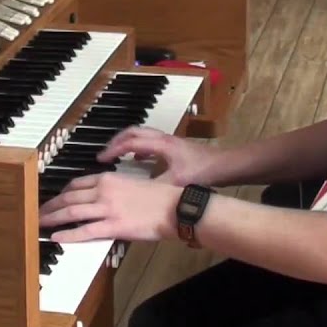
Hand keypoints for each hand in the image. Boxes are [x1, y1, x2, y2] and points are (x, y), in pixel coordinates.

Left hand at [39, 172, 182, 243]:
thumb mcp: (132, 184)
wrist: (174, 206)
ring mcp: (107, 208)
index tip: (54, 199)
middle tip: (39, 212)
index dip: (61, 193)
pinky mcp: (113, 226)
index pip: (76, 184)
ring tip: (40, 224)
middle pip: (69, 197)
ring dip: (53, 218)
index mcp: (108, 178)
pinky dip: (68, 234)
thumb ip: (114, 189)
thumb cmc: (159, 196)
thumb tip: (102, 198)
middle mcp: (103, 190)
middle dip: (51, 205)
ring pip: (72, 212)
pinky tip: (57, 236)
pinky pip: (85, 231)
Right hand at [98, 125, 221, 186]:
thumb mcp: (175, 183)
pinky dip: (139, 148)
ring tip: (116, 155)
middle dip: (116, 141)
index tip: (100, 159)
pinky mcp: (174, 146)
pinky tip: (138, 160)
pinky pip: (150, 141)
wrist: (226, 165)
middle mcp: (163, 138)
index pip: (130, 142)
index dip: (113, 150)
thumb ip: (154, 187)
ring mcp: (169, 140)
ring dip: (127, 142)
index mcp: (160, 144)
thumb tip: (134, 195)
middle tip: (104, 154)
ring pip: (141, 134)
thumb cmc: (202, 172)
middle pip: (133, 132)